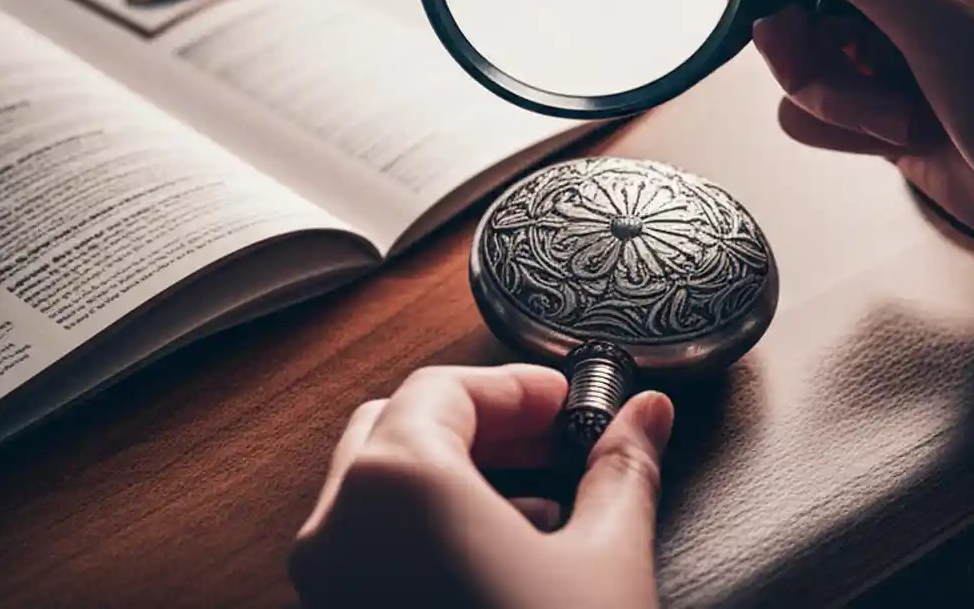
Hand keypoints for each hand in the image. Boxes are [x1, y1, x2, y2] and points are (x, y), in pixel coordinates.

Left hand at [288, 364, 674, 607]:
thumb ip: (623, 470)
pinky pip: (373, 549)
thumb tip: (646, 417)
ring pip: (382, 490)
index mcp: (396, 486)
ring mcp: (328, 587)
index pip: (445, 388)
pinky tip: (503, 561)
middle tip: (558, 440)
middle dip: (485, 425)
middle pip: (402, 427)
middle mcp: (339, 529)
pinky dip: (432, 529)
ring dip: (460, 475)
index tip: (575, 401)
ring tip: (543, 502)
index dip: (519, 386)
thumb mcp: (608, 564)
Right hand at [734, 0, 973, 262]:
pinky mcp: (877, 95)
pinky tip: (902, 133)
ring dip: (833, 94)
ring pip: (796, 54)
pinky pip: (811, 104)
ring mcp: (889, 38)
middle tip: (830, 64)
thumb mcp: (938, 15)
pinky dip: (844, 127)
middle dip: (802, 42)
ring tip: (897, 113)